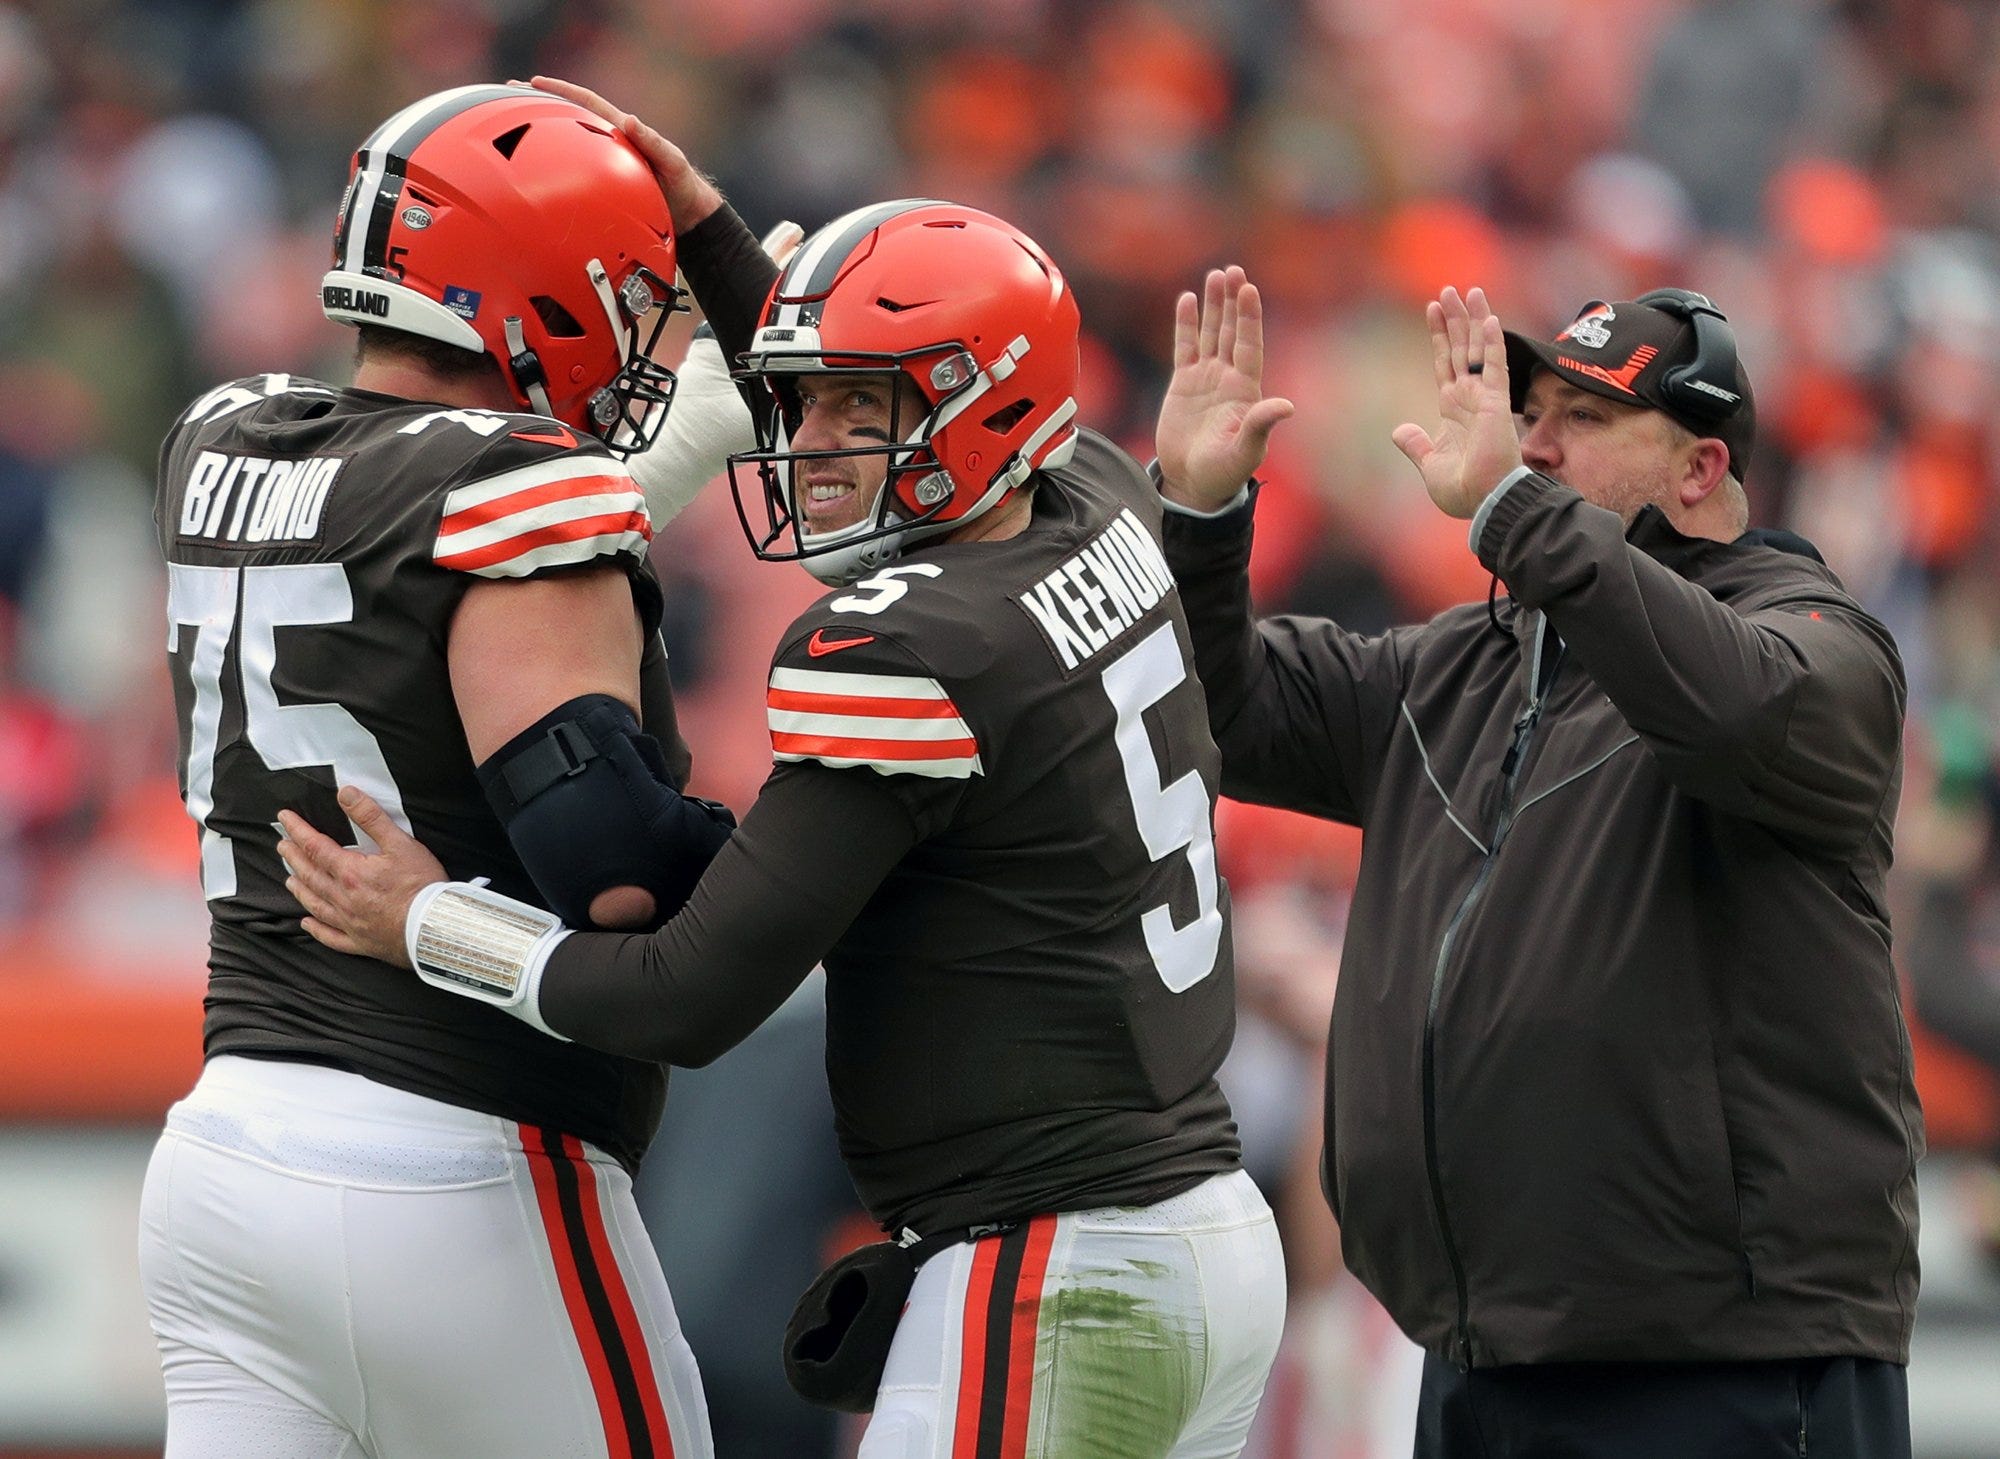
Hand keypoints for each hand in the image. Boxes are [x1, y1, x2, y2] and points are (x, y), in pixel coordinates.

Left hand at [276, 788, 447, 968]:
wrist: (434, 927)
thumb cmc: (421, 885)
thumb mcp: (400, 843)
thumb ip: (371, 817)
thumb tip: (346, 793)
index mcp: (351, 872)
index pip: (315, 846)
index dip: (298, 830)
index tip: (285, 819)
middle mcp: (343, 898)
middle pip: (310, 874)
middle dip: (293, 857)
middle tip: (282, 846)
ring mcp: (349, 922)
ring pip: (315, 904)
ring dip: (300, 890)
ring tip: (289, 879)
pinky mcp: (360, 941)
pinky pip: (330, 936)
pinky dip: (316, 929)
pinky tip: (306, 923)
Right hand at [528, 75, 723, 231]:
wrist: (687, 214)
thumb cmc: (681, 185)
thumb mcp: (672, 161)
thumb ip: (653, 142)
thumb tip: (629, 119)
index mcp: (621, 132)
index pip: (587, 103)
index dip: (562, 91)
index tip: (535, 82)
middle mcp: (608, 143)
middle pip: (569, 118)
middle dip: (539, 105)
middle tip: (509, 96)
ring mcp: (604, 163)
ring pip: (567, 143)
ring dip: (541, 134)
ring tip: (512, 125)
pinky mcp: (603, 183)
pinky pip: (574, 170)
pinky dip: (554, 165)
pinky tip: (535, 170)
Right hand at [1155, 265, 1293, 511]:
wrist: (1195, 482)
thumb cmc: (1224, 471)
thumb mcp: (1245, 450)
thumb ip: (1260, 425)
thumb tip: (1286, 406)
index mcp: (1246, 389)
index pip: (1249, 344)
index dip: (1248, 317)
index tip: (1248, 289)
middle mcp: (1229, 377)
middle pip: (1231, 331)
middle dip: (1232, 301)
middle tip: (1233, 270)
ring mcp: (1206, 378)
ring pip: (1210, 333)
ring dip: (1213, 305)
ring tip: (1215, 275)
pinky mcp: (1184, 383)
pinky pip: (1186, 347)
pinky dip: (1187, 324)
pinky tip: (1188, 299)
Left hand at [1391, 286, 1522, 518]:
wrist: (1482, 501)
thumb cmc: (1461, 489)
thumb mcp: (1429, 463)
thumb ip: (1416, 444)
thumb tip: (1399, 431)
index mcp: (1453, 409)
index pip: (1445, 363)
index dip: (1440, 336)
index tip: (1432, 308)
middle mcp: (1470, 397)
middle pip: (1461, 348)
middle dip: (1455, 319)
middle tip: (1448, 290)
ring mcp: (1485, 397)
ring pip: (1478, 349)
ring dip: (1473, 320)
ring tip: (1467, 291)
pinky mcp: (1497, 402)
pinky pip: (1495, 365)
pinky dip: (1492, 342)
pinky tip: (1488, 317)